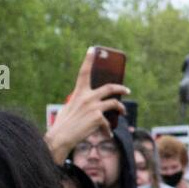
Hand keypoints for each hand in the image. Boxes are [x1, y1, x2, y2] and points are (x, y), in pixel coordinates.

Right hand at [44, 47, 129, 162]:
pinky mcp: (98, 117)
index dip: (88, 60)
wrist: (61, 137)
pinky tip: (108, 135)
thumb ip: (78, 104)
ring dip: (121, 108)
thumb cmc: (62, 125)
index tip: (93, 49)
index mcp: (78, 93)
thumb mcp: (68, 109)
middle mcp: (87, 97)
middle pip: (109, 88)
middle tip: (127, 90)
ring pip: (114, 103)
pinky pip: (108, 123)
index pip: (84, 72)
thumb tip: (88, 108)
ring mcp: (93, 106)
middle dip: (120, 88)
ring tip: (123, 112)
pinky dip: (108, 130)